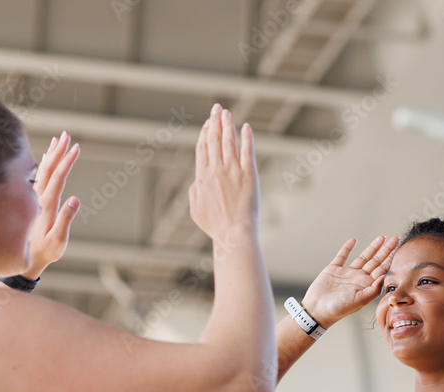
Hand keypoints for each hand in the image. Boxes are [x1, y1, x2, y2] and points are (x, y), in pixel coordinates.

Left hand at [24, 132, 80, 278]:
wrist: (24, 260)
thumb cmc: (43, 252)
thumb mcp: (58, 240)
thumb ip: (65, 219)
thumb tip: (75, 199)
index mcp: (46, 204)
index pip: (58, 177)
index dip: (67, 161)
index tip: (76, 147)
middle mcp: (38, 197)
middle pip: (49, 168)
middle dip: (58, 151)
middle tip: (67, 134)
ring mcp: (33, 198)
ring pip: (41, 170)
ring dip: (51, 154)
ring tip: (57, 141)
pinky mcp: (32, 201)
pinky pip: (37, 177)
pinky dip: (43, 165)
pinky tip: (44, 159)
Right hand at [188, 104, 257, 237]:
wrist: (234, 232)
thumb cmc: (215, 225)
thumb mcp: (195, 210)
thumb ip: (194, 193)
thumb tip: (196, 182)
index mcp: (202, 177)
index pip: (202, 148)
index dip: (205, 133)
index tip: (207, 124)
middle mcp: (216, 170)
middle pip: (214, 140)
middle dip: (215, 121)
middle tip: (217, 108)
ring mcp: (233, 171)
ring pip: (229, 142)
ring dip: (227, 124)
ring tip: (227, 112)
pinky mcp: (249, 174)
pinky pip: (247, 151)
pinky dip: (246, 137)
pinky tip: (246, 127)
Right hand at [301, 236, 399, 327]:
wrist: (317, 310)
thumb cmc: (339, 309)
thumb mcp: (359, 300)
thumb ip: (373, 289)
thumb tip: (385, 276)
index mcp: (367, 285)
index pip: (382, 269)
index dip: (390, 258)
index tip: (399, 247)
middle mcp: (359, 278)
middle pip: (376, 260)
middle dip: (386, 249)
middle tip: (396, 238)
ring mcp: (347, 273)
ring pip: (363, 256)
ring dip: (372, 247)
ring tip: (382, 237)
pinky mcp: (334, 269)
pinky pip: (342, 256)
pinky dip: (347, 248)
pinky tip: (354, 240)